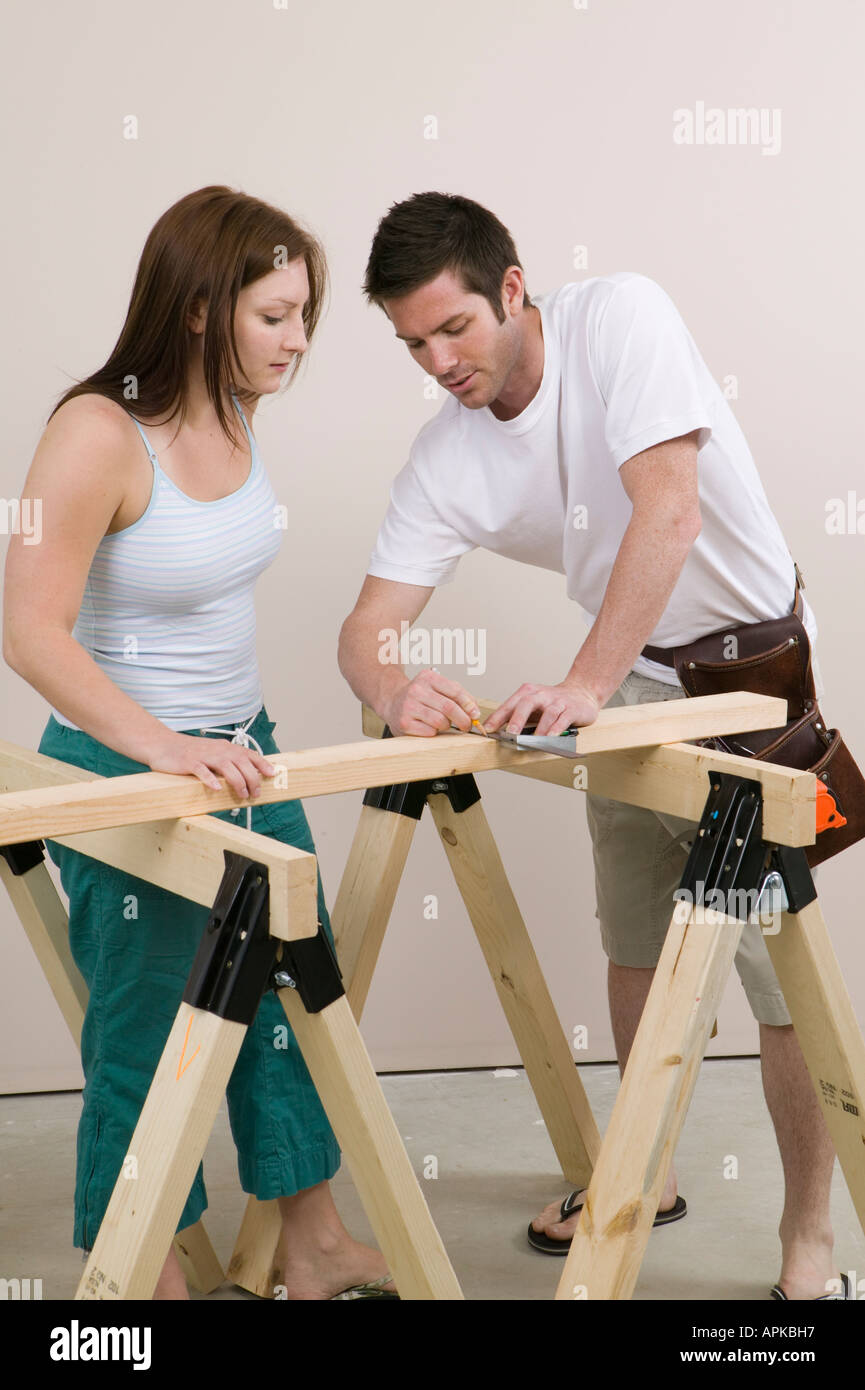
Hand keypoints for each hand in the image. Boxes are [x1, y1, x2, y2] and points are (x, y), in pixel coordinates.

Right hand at [148, 732, 277, 798]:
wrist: (163, 744)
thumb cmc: (190, 752)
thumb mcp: (213, 753)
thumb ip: (228, 761)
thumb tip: (246, 775)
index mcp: (225, 748)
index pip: (248, 754)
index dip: (262, 763)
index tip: (272, 774)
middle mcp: (217, 749)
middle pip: (241, 762)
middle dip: (252, 778)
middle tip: (256, 793)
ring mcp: (203, 755)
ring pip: (226, 766)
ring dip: (237, 781)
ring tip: (242, 794)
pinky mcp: (188, 762)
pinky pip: (201, 770)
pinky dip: (210, 779)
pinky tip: (216, 788)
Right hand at [383, 668, 481, 736]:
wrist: (392, 702)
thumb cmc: (420, 697)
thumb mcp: (437, 688)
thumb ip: (458, 695)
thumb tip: (474, 710)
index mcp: (428, 678)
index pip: (455, 691)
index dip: (469, 705)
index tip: (475, 714)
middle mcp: (416, 690)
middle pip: (449, 708)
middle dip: (463, 719)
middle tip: (466, 726)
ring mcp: (408, 706)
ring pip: (440, 721)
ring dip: (447, 726)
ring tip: (444, 724)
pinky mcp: (404, 723)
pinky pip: (429, 732)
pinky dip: (435, 732)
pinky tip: (430, 727)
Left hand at [484, 681, 599, 737]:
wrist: (580, 692)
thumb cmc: (551, 702)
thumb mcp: (531, 705)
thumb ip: (516, 715)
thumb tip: (495, 731)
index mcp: (528, 692)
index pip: (510, 704)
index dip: (498, 716)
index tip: (488, 729)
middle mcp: (542, 694)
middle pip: (527, 703)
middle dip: (517, 719)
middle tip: (510, 734)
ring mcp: (558, 701)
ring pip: (548, 713)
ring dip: (540, 728)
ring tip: (533, 741)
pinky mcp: (572, 709)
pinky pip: (564, 719)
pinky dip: (557, 729)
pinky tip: (551, 737)